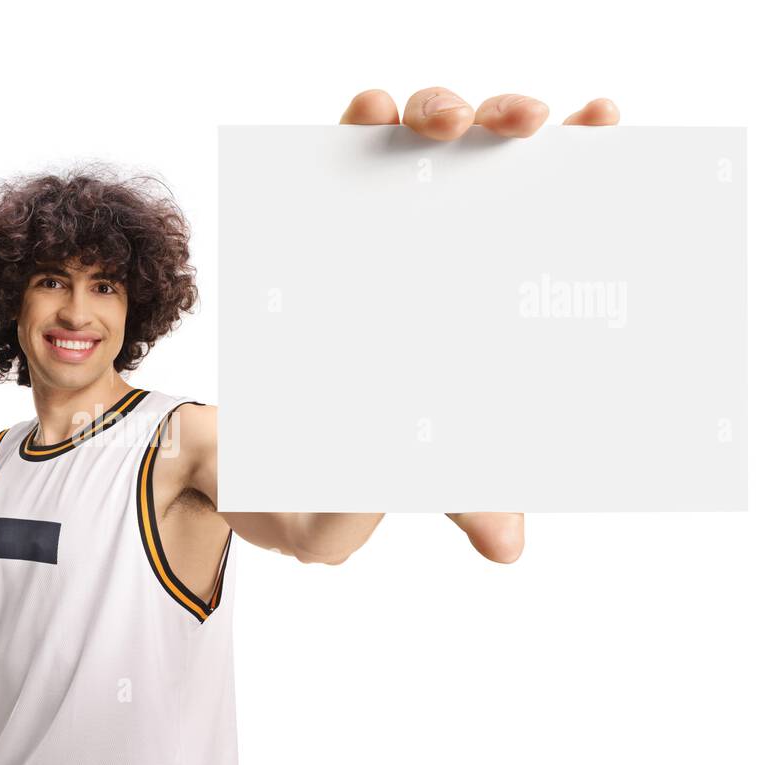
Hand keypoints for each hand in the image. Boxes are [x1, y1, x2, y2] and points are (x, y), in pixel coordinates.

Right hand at [338, 88, 619, 561]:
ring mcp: (388, 221)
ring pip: (425, 133)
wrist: (271, 467)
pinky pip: (344, 148)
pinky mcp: (326, 217)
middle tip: (524, 125)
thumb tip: (508, 544)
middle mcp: (446, 243)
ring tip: (445, 126)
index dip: (583, 157)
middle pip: (493, 153)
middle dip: (514, 116)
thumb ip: (469, 492)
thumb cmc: (363, 463)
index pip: (546, 209)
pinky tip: (370, 112)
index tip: (607, 121)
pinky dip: (359, 117)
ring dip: (440, 107)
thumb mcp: (429, 472)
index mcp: (488, 288)